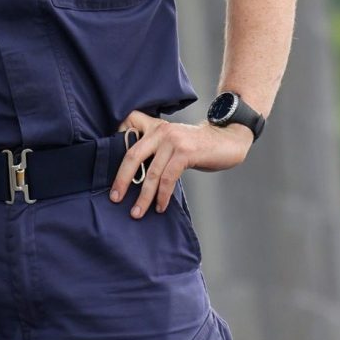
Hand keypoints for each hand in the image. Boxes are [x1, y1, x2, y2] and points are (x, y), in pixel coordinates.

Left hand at [110, 110, 253, 217]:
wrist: (227, 139)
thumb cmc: (198, 145)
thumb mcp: (173, 141)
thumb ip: (155, 149)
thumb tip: (135, 174)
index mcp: (155, 127)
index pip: (127, 134)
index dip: (116, 151)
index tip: (112, 172)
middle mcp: (161, 131)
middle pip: (132, 156)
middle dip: (121, 180)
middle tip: (114, 199)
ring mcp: (173, 141)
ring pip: (151, 173)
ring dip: (143, 196)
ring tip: (137, 212)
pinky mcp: (185, 152)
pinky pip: (168, 178)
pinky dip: (162, 195)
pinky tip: (160, 207)